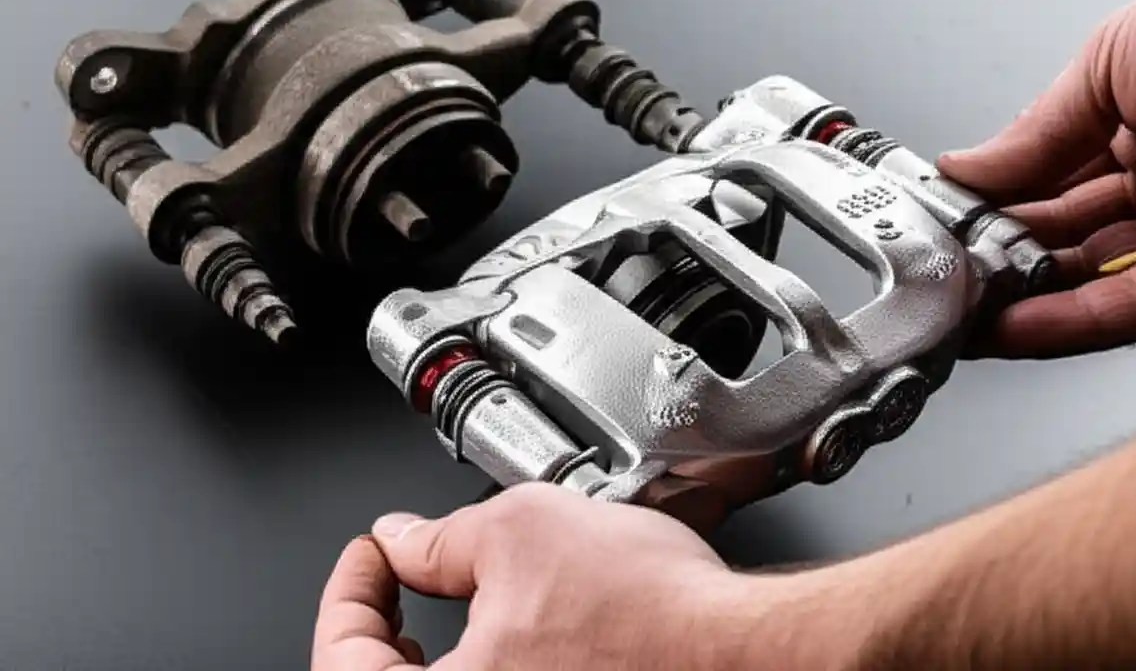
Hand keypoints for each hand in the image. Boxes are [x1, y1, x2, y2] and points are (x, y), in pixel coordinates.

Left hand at [311, 484, 765, 670]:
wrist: (741, 651)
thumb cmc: (648, 614)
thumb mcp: (520, 531)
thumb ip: (439, 538)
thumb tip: (400, 541)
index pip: (342, 660)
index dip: (348, 591)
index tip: (373, 554)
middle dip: (376, 635)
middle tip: (392, 590)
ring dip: (435, 659)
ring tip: (450, 614)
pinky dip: (497, 668)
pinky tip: (519, 638)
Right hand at [939, 0, 1135, 357]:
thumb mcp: (1109, 62)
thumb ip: (1036, 133)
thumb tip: (964, 171)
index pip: (1047, 189)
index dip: (992, 215)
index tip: (942, 232)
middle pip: (1066, 244)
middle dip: (1000, 267)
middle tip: (942, 282)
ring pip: (1097, 285)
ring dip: (1025, 308)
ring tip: (959, 317)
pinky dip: (1075, 323)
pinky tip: (1013, 328)